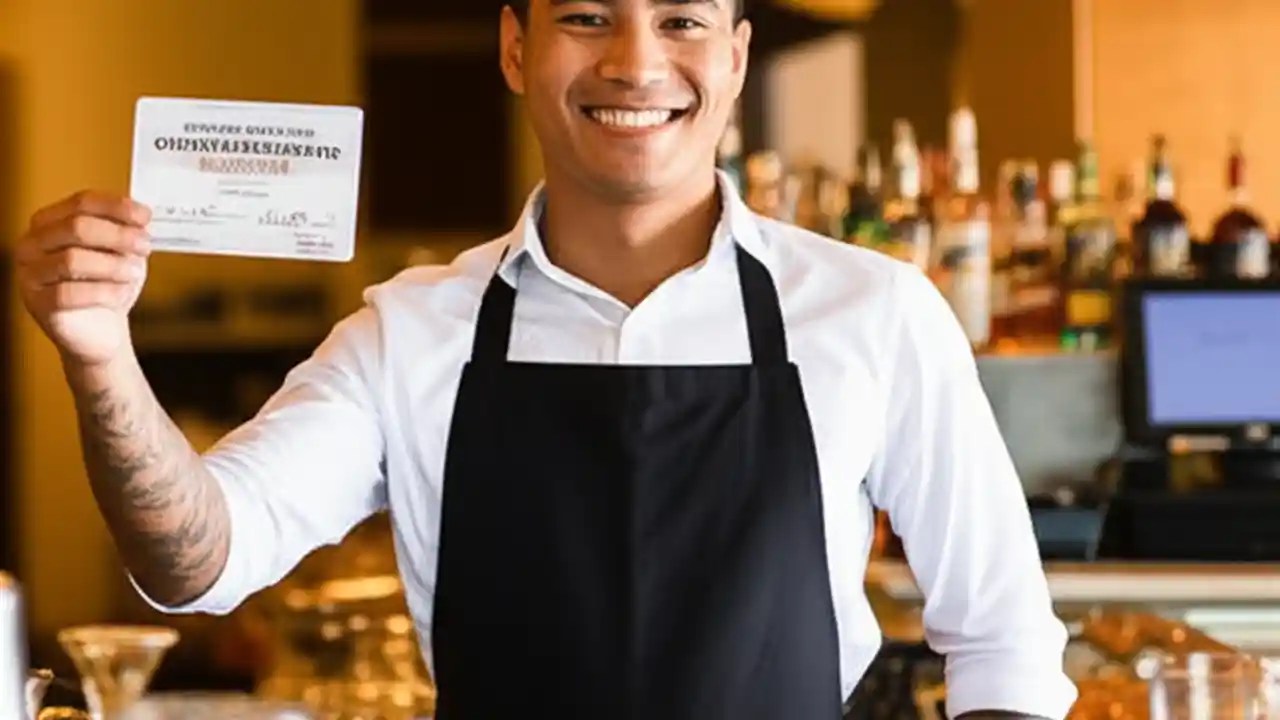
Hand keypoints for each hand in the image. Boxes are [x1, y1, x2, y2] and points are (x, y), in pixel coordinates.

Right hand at [16, 190, 153, 367]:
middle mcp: (32, 244)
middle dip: (119, 235)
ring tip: (135, 274)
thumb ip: (128, 231)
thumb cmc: (108, 285)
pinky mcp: (37, 303)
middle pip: (77, 227)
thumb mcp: (122, 253)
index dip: (117, 207)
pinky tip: (120, 295)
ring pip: (73, 260)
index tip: (145, 216)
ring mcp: (30, 274)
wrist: (101, 330)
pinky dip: (103, 292)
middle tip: (144, 246)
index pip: (82, 202)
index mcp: (50, 222)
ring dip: (113, 265)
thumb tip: (142, 215)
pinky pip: (69, 293)